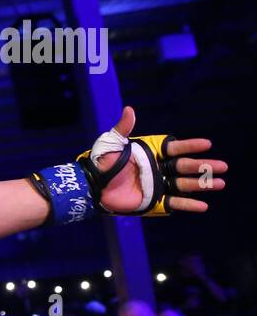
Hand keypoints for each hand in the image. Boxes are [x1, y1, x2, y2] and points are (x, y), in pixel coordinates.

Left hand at [94, 107, 225, 213]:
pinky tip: (204, 205)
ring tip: (220, 183)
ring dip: (201, 184)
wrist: (92, 186)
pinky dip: (188, 205)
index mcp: (151, 153)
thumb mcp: (110, 143)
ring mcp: (157, 185)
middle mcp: (158, 168)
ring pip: (184, 184)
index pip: (175, 148)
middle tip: (223, 166)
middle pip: (185, 166)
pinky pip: (174, 203)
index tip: (206, 144)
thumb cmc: (101, 162)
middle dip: (204, 166)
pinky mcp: (153, 201)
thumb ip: (122, 128)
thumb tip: (129, 109)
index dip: (190, 146)